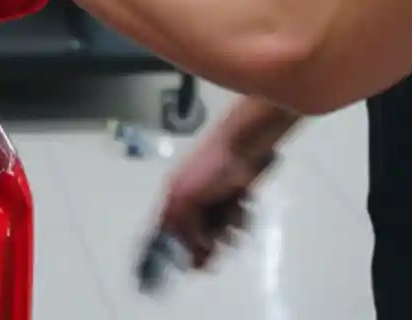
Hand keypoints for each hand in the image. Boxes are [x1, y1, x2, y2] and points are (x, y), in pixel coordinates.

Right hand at [159, 129, 277, 268]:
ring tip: (233, 225)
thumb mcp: (188, 198)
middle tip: (212, 259)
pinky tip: (243, 210)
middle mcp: (191, 199)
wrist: (244, 145)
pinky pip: (235, 218)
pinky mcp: (235, 196)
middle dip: (203, 245)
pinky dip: (240, 219)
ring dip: (226, 231)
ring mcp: (214, 198)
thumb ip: (184, 225)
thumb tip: (192, 248)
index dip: (170, 248)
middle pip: (194, 233)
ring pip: (217, 227)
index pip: (166, 228)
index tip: (181, 266)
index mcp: (175, 197)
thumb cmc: (211, 169)